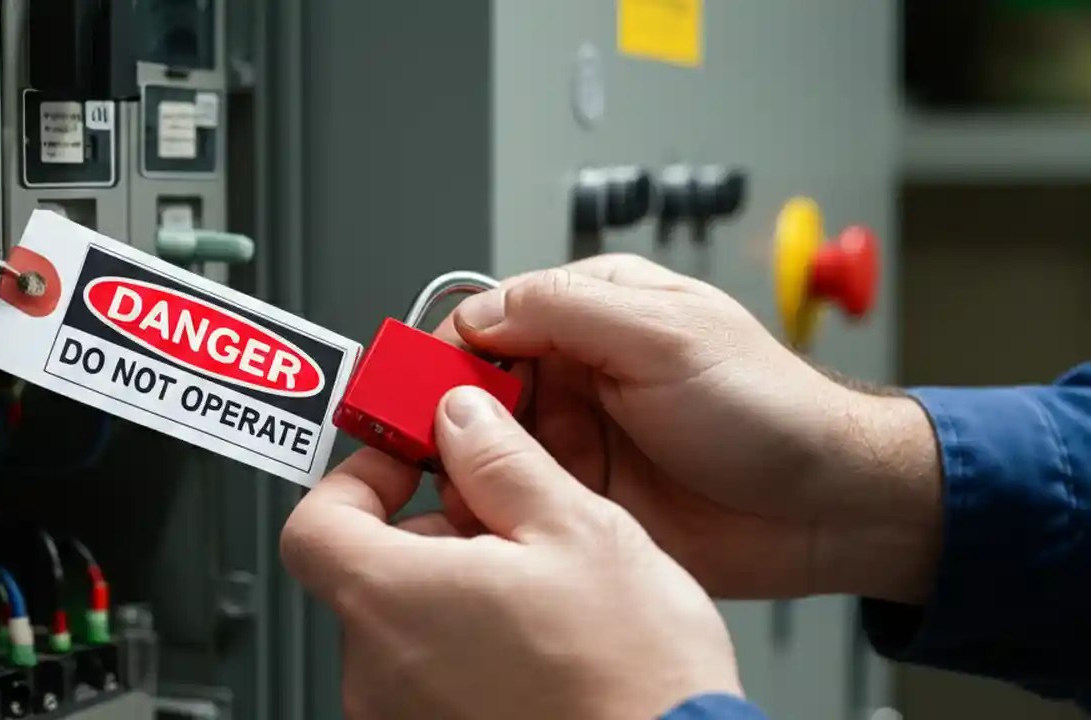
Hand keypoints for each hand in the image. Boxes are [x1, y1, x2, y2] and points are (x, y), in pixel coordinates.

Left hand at [281, 386, 741, 719]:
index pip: (311, 523)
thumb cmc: (634, 678)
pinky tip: (539, 646)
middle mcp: (378, 671)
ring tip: (538, 592)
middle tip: (504, 522)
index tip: (407, 465)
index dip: (357, 480)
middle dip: (431, 536)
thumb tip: (464, 419)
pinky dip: (468, 649)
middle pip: (367, 573)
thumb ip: (501, 461)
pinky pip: (429, 679)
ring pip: (405, 628)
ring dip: (455, 594)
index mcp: (392, 600)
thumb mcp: (577, 532)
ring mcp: (402, 719)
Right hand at [441, 254, 941, 603]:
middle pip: (475, 386)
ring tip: (457, 488)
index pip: (490, 319)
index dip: (444, 352)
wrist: (824, 508)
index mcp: (594, 313)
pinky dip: (495, 509)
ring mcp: (579, 440)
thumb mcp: (666, 334)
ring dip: (465, 467)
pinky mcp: (583, 498)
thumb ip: (566, 309)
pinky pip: (518, 499)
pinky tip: (490, 520)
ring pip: (487, 447)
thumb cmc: (770, 408)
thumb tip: (477, 312)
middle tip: (417, 446)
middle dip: (442, 415)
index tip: (410, 388)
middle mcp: (577, 374)